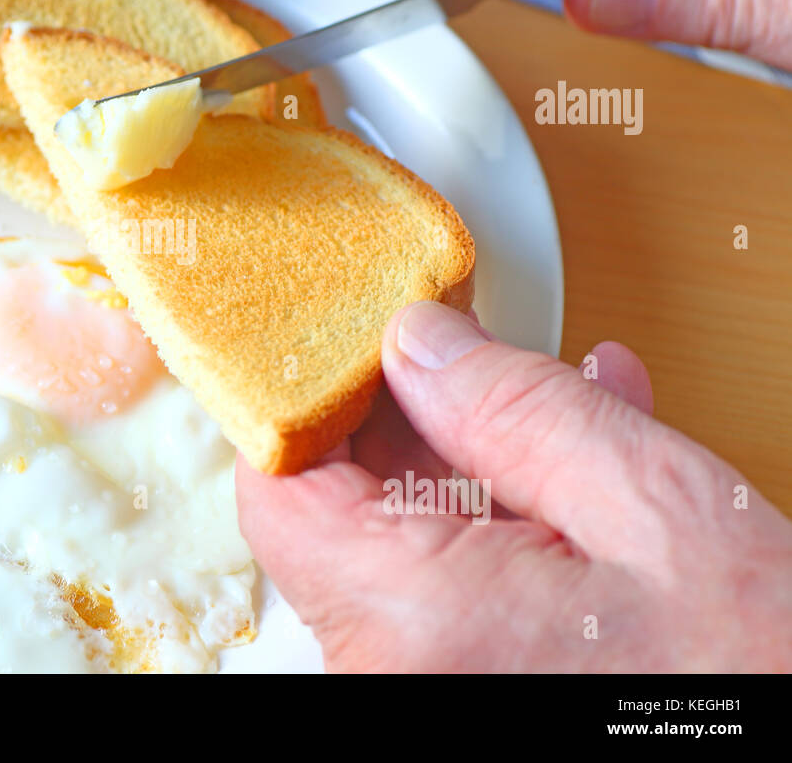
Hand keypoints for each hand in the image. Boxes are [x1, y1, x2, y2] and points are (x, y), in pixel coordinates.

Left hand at [236, 301, 791, 670]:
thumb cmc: (764, 679)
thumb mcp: (654, 512)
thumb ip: (517, 410)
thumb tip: (417, 341)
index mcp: (415, 622)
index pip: (280, 483)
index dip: (314, 395)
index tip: (363, 335)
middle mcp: (390, 672)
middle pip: (338, 508)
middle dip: (406, 416)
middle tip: (467, 346)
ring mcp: (418, 688)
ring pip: (399, 540)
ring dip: (468, 460)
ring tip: (555, 397)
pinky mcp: (458, 689)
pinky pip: (442, 587)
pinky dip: (493, 520)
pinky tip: (571, 466)